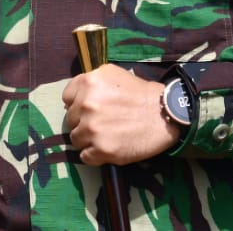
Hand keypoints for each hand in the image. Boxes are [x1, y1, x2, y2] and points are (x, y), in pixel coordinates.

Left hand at [61, 64, 180, 165]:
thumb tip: (74, 98)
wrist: (165, 114)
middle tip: (102, 124)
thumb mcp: (112, 74)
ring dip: (88, 140)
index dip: (77, 105)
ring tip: (106, 136)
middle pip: (71, 120)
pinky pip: (85, 157)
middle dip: (83, 122)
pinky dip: (94, 155)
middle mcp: (87, 104)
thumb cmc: (140, 93)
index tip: (88, 110)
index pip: (67, 98)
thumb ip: (91, 82)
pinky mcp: (102, 149)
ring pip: (76, 139)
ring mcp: (93, 128)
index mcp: (88, 83)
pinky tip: (107, 148)